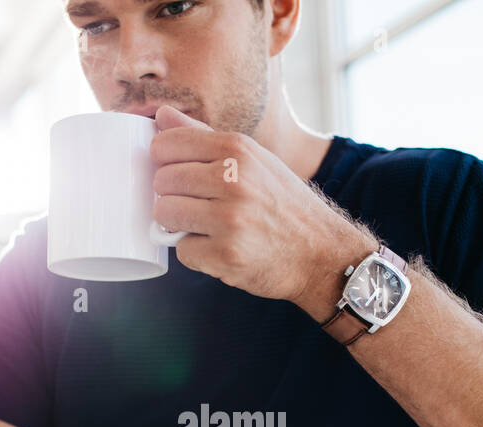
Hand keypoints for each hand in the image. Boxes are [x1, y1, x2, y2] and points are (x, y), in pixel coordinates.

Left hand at [150, 105, 363, 307]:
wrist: (321, 253)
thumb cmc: (283, 205)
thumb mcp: (253, 159)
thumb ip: (204, 137)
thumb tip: (160, 115)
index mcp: (237, 149)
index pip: (166, 143)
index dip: (166, 162)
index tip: (182, 175)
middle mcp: (234, 179)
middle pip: (162, 181)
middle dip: (174, 196)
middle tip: (201, 206)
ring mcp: (229, 219)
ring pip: (165, 215)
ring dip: (180, 225)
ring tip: (209, 227)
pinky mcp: (226, 255)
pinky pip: (182, 251)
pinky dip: (196, 254)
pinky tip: (221, 249)